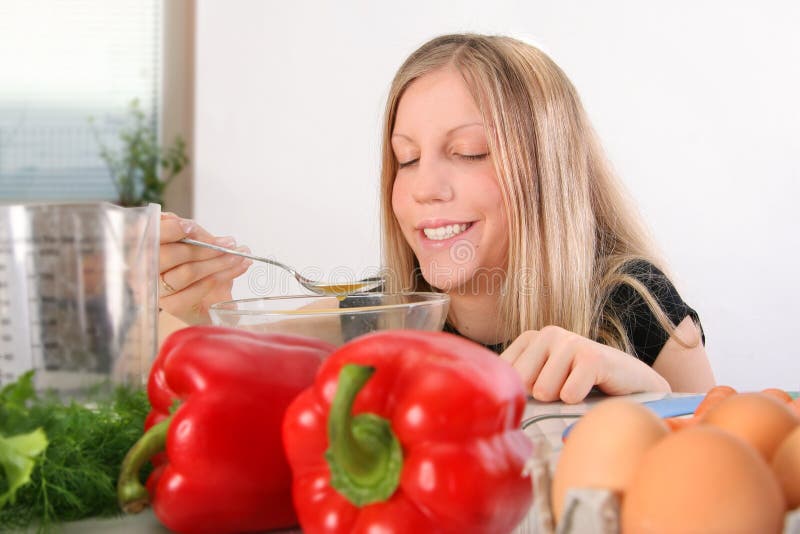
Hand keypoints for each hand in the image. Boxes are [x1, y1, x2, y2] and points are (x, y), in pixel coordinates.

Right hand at [158, 212, 251, 324]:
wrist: (212, 303)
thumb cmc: (203, 271)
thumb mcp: (201, 247)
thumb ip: (195, 235)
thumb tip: (193, 227)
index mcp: (150, 249)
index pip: (152, 236)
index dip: (170, 229)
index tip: (191, 227)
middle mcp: (149, 270)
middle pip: (170, 254)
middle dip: (204, 247)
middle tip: (228, 244)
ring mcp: (160, 290)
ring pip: (187, 272)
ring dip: (218, 263)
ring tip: (238, 257)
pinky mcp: (173, 306)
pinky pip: (195, 291)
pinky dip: (218, 279)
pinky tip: (233, 271)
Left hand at [500, 326, 669, 403]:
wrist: (630, 384)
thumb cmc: (579, 386)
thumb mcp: (542, 382)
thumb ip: (515, 384)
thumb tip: (486, 402)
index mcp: (529, 338)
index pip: (503, 375)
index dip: (521, 392)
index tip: (543, 388)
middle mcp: (547, 333)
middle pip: (521, 384)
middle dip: (542, 396)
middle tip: (565, 388)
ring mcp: (570, 342)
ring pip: (543, 391)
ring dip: (563, 399)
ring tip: (579, 387)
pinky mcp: (593, 356)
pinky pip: (569, 394)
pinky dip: (579, 401)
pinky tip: (592, 388)